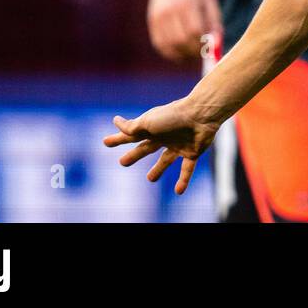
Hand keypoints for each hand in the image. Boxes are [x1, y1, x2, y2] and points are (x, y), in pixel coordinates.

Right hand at [104, 98, 218, 194]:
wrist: (202, 115)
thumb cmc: (173, 116)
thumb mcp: (148, 121)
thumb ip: (131, 127)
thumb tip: (116, 122)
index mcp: (152, 128)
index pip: (130, 136)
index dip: (118, 140)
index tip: (105, 142)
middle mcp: (165, 136)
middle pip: (146, 148)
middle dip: (134, 155)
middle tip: (122, 162)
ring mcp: (179, 144)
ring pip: (166, 159)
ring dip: (158, 169)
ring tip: (150, 179)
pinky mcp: (192, 152)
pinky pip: (187, 169)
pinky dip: (183, 180)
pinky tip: (178, 191)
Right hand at [147, 0, 221, 64]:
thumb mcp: (209, 1)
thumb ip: (215, 22)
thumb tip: (217, 44)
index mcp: (188, 4)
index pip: (194, 31)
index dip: (202, 44)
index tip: (207, 49)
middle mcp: (171, 11)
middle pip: (181, 40)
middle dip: (192, 52)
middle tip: (199, 56)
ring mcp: (159, 17)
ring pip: (169, 45)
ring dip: (181, 56)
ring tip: (190, 57)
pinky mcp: (152, 22)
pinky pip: (159, 44)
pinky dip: (170, 54)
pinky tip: (179, 54)